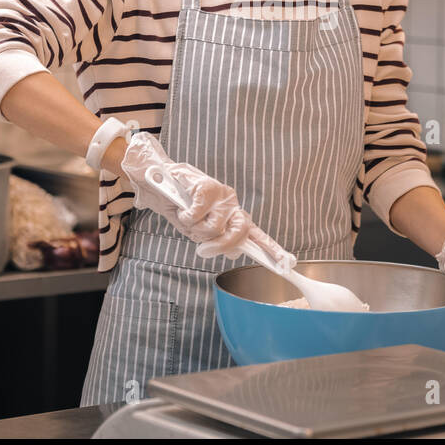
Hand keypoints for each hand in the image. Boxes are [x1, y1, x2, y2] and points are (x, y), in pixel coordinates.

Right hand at [121, 132, 289, 263]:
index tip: (286, 263)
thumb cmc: (179, 205)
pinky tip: (181, 208)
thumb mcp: (198, 229)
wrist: (158, 182)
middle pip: (240, 232)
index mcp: (233, 215)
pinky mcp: (208, 187)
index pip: (256, 234)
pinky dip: (185, 217)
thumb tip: (233, 255)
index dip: (271, 249)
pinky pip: (198, 215)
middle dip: (221, 245)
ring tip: (187, 218)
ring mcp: (222, 194)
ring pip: (215, 228)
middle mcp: (232, 204)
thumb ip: (216, 241)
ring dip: (196, 229)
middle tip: (203, 250)